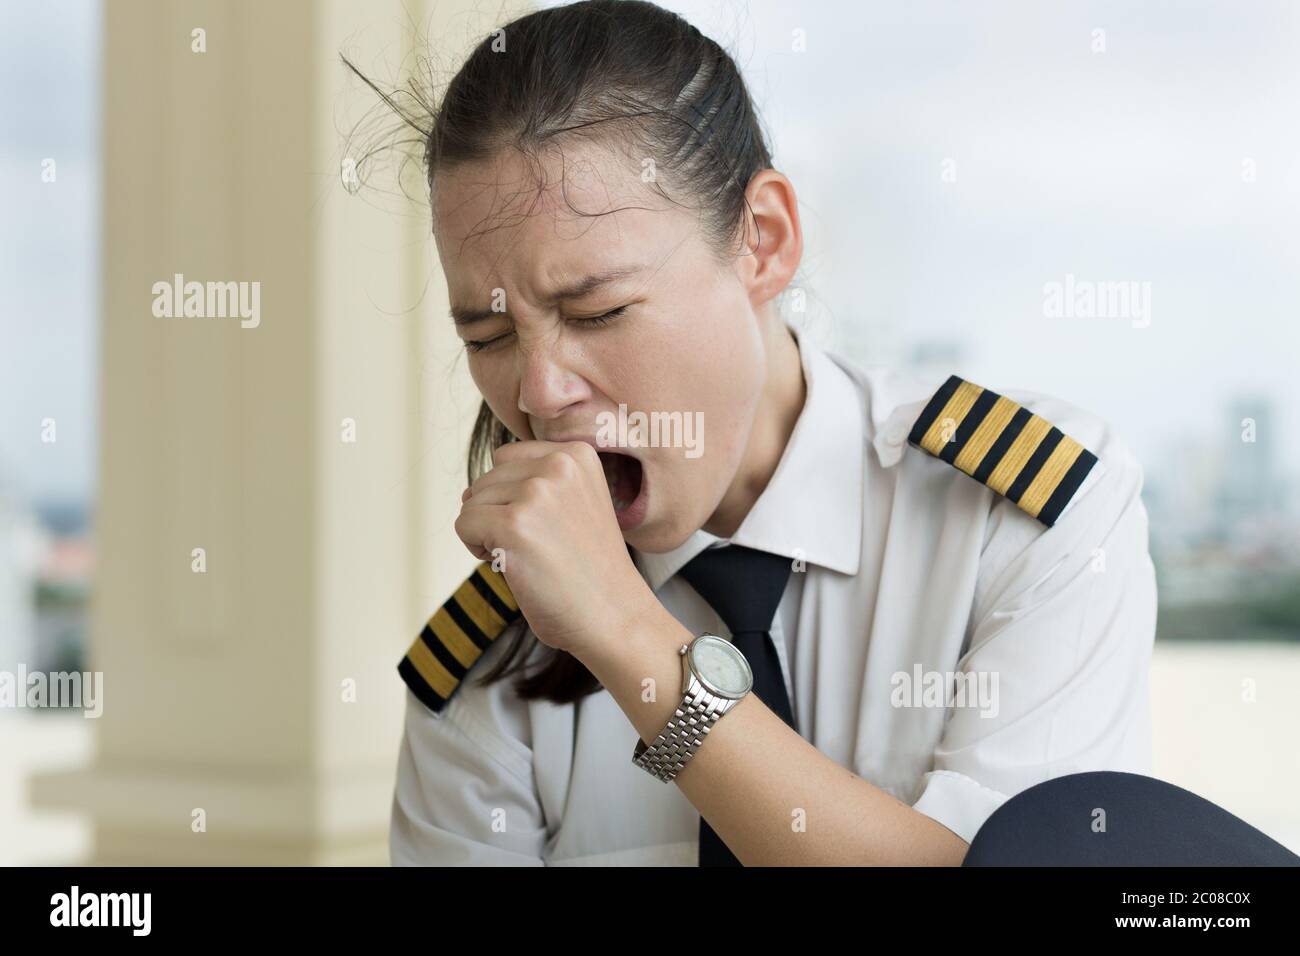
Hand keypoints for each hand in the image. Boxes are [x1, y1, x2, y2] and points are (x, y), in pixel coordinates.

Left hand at [454, 440, 657, 655]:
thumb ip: (529, 484)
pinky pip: (465, 524)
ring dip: (488, 533)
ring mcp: (537, 492)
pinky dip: (476, 548)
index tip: (547, 526)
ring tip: (530, 556)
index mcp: (578, 453)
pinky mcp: (514, 524)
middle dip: (498, 515)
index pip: (507, 458)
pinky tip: (512, 565)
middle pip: (487, 478)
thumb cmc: (589, 569)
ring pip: (472, 501)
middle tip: (540, 547)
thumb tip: (466, 491)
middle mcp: (559, 463)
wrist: (614, 616)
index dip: (513, 497)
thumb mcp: (574, 503)